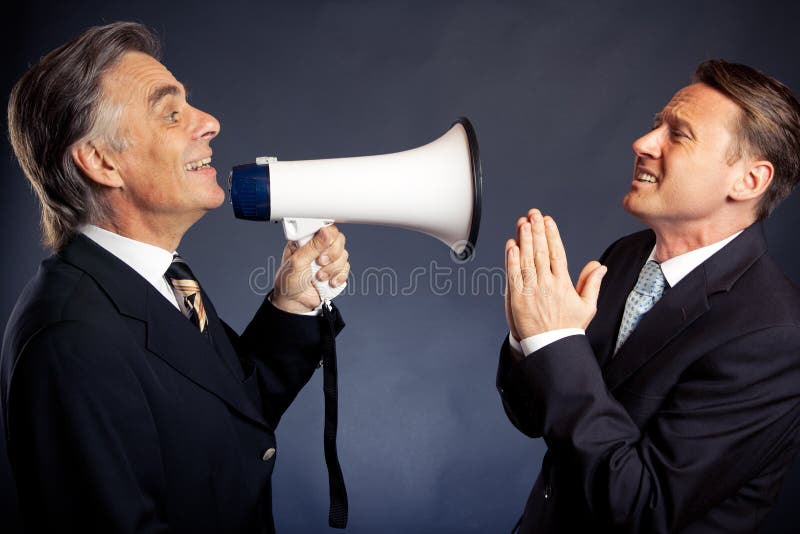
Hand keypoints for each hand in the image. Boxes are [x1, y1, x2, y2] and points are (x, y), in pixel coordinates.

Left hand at [272, 225, 349, 313]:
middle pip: (339, 241)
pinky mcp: (335, 271)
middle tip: (319, 263)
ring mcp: (329, 259)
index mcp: (308, 240)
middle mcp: (319, 248)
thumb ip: (312, 246)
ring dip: (332, 269)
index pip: (326, 229)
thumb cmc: (289, 280)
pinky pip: (346, 269)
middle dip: (332, 255)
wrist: (294, 302)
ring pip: (344, 256)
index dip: (328, 238)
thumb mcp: (297, 261)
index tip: (321, 250)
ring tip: (319, 276)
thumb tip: (325, 232)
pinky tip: (328, 282)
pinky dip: (338, 277)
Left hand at [505, 209, 606, 338]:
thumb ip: (592, 284)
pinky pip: (514, 274)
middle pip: (541, 251)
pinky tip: (511, 245)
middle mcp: (548, 284)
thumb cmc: (568, 328)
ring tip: (522, 223)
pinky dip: (512, 259)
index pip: (557, 253)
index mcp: (564, 284)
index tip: (549, 221)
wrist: (550, 347)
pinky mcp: (518, 298)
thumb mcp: (587, 307)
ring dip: (524, 239)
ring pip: (527, 259)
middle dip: (536, 230)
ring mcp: (532, 291)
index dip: (552, 235)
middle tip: (533, 214)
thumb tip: (599, 266)